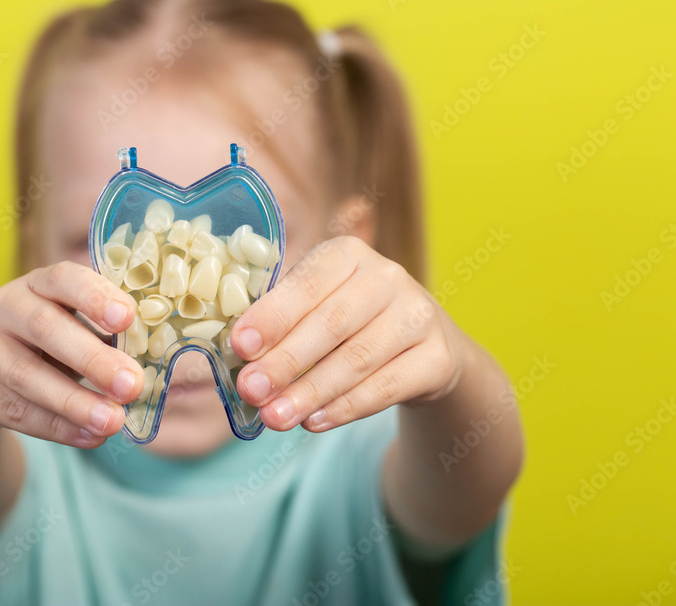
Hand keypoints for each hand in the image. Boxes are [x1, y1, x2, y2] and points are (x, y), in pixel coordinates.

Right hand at [0, 262, 143, 447]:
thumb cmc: (38, 347)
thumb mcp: (66, 330)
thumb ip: (104, 338)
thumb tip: (159, 365)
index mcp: (37, 284)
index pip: (63, 278)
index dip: (95, 296)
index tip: (127, 318)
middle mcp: (3, 307)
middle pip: (45, 327)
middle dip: (93, 359)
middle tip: (132, 385)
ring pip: (27, 376)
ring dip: (75, 402)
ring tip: (114, 422)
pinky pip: (13, 410)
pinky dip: (56, 427)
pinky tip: (89, 437)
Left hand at [229, 236, 467, 431]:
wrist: (425, 349)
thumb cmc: (350, 324)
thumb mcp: (317, 308)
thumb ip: (281, 324)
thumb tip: (237, 357)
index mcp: (347, 253)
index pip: (306, 284)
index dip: (272, 316)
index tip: (240, 347)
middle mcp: (388, 276)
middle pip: (330, 324)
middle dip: (285, 360)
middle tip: (251, 390)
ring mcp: (418, 316)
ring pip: (356, 359)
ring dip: (309, 392)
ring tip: (274, 418)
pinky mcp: (438, 357)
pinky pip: (385, 387)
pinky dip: (345, 407)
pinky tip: (313, 422)